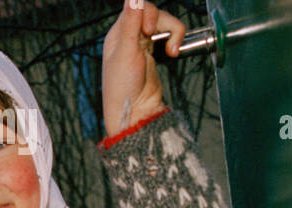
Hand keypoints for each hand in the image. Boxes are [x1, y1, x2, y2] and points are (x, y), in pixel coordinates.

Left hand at [101, 1, 183, 137]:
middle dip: (165, 24)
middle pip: (154, 13)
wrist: (134, 113)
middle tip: (162, 41)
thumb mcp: (126, 52)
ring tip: (172, 52)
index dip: (148, 14)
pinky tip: (172, 53)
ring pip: (164, 23)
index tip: (149, 31)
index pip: (137, 7)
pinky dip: (174, 40)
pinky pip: (168, 35)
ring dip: (173, 33)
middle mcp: (129, 36)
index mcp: (117, 34)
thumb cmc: (123, 88)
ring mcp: (143, 44)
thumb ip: (130, 22)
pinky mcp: (154, 52)